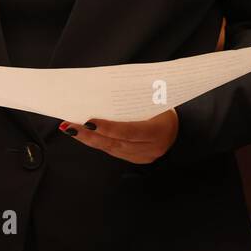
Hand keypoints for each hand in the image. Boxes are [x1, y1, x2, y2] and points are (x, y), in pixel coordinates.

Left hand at [58, 109, 178, 163]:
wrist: (182, 129)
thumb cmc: (167, 108)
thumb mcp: (158, 101)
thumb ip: (136, 100)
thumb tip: (106, 90)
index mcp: (158, 131)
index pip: (128, 131)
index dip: (107, 128)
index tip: (87, 121)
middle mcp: (151, 148)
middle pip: (115, 143)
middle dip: (89, 135)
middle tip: (68, 126)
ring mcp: (144, 157)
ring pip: (111, 149)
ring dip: (89, 140)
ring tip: (71, 129)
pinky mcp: (137, 160)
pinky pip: (114, 152)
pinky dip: (98, 143)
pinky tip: (85, 136)